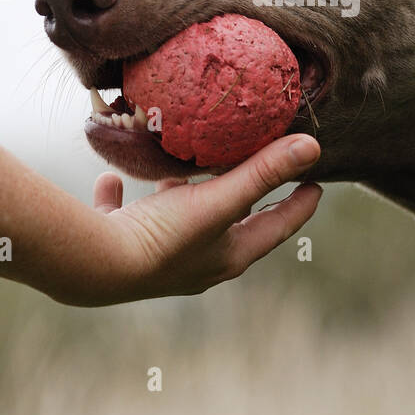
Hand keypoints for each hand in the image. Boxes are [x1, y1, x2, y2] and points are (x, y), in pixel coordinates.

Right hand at [80, 135, 321, 302]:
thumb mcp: (220, 200)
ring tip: (189, 172)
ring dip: (185, 196)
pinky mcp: (122, 245)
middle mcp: (199, 261)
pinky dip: (121, 198)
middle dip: (247, 198)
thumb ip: (263, 172)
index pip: (278, 226)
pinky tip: (112, 182)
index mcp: (230, 255)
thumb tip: (312, 147)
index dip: (299, 204)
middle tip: (263, 171)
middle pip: (232, 223)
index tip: (317, 184)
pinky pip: (125, 217)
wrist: (98, 266)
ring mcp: (160, 257)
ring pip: (180, 220)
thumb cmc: (166, 237)